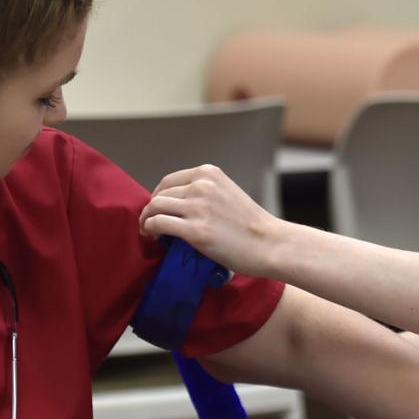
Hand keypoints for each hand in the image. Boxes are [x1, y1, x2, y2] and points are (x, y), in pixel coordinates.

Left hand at [139, 165, 283, 277]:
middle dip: (151, 210)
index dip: (158, 197)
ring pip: (155, 207)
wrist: (271, 244)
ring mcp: (198, 207)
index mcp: (209, 174)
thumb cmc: (252, 226)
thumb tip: (178, 205)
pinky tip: (153, 238)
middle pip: (160, 194)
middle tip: (150, 226)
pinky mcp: (195, 230)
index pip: (169, 181)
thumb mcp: (228, 194)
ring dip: (147, 220)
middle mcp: (201, 185)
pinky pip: (158, 224)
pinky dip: (149, 230)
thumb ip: (205, 193)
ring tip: (149, 233)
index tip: (157, 211)